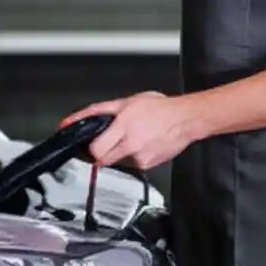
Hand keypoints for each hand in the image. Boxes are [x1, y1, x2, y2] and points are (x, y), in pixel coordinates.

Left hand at [62, 91, 194, 169]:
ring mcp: (140, 157)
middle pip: (103, 159)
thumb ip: (102, 110)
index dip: (88, 147)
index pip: (96, 147)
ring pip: (117, 161)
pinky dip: (133, 156)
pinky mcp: (147, 165)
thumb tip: (83, 116)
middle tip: (104, 143)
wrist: (184, 119)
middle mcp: (131, 144)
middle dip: (100, 152)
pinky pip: (132, 163)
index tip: (81, 147)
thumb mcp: (127, 101)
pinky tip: (142, 144)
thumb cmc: (159, 108)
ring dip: (118, 152)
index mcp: (124, 126)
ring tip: (131, 138)